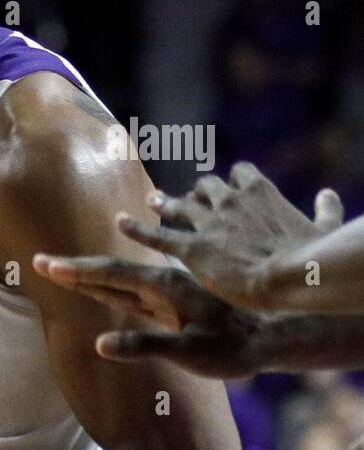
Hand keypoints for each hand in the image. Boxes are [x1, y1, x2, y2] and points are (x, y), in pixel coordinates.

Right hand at [32, 253, 268, 378]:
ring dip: (88, 275)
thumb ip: (144, 345)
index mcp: (162, 288)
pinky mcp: (174, 303)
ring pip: (120, 280)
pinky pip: (135, 289)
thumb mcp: (189, 351)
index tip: (45, 264)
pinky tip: (105, 283)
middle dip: (72, 268)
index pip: (109, 275)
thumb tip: (99, 344)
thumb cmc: (235, 347)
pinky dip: (111, 285)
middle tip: (39, 260)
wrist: (274, 336)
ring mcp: (168, 292)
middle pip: (108, 272)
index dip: (75, 271)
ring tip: (61, 269)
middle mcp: (163, 283)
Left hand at [113, 162, 341, 310]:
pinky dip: (136, 228)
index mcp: (260, 192)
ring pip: (178, 206)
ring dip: (164, 203)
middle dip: (197, 192)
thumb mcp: (322, 226)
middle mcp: (229, 201)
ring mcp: (208, 223)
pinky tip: (120, 223)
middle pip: (205, 187)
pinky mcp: (191, 248)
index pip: (240, 174)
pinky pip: (156, 234)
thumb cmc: (313, 254)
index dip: (232, 180)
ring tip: (152, 200)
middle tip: (187, 199)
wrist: (292, 275)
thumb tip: (328, 194)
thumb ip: (324, 210)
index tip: (229, 185)